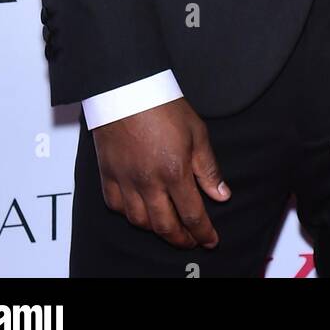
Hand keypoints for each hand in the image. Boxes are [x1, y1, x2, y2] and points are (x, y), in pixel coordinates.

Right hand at [92, 96, 230, 248]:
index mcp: (174, 171)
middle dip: (181, 239)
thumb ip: (208, 168)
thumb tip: (221, 195)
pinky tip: (139, 210)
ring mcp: (125, 180)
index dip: (203, 232)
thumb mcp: (197, 133)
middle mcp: (148, 181)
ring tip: (168, 227)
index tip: (211, 240)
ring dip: (156, 229)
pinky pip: (116, 206)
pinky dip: (128, 214)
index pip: (192, 215)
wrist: (127, 88)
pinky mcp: (107, 174)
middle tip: (191, 241)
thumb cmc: (163, 105)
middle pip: (165, 226)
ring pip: (139, 221)